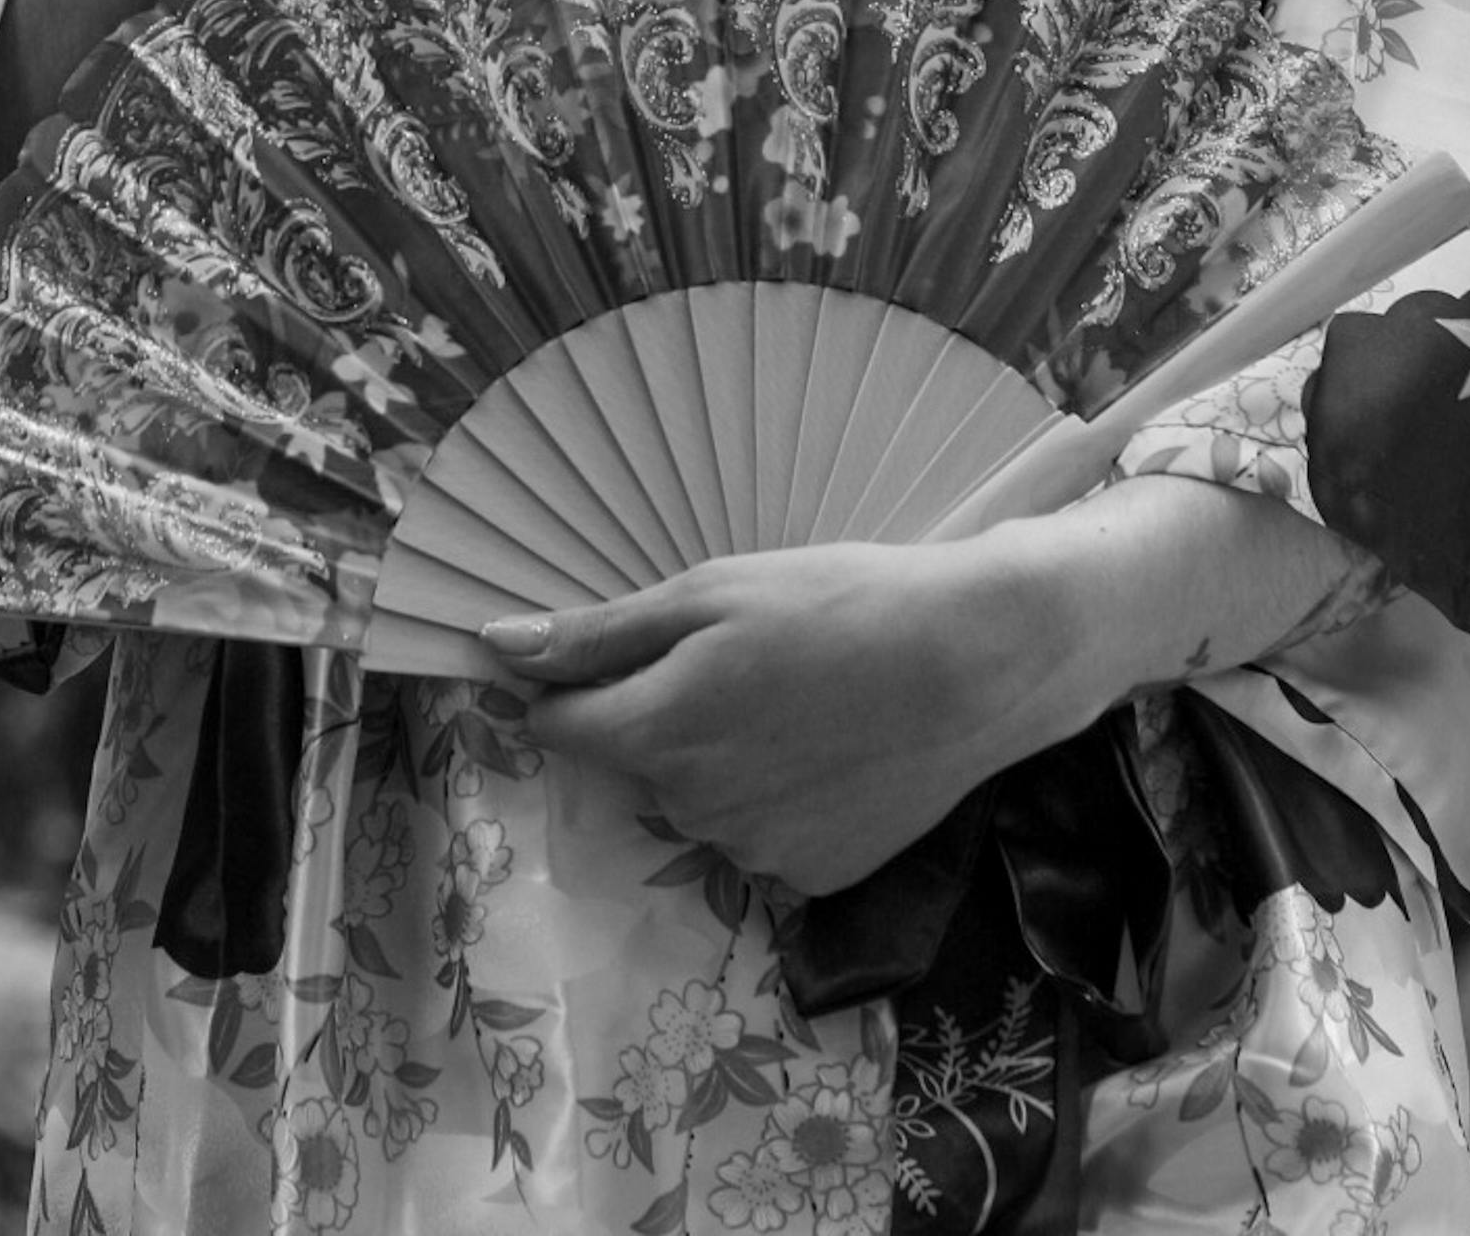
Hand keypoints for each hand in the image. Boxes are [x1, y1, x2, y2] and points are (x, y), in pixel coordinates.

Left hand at [480, 541, 1074, 896]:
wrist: (971, 664)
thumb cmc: (835, 602)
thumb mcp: (711, 593)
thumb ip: (599, 635)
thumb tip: (497, 646)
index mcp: (655, 734)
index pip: (559, 728)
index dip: (575, 685)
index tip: (618, 649)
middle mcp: (690, 811)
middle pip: (638, 761)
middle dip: (665, 715)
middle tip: (743, 656)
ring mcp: (755, 854)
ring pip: (702, 799)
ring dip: (726, 757)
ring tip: (802, 696)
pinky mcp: (814, 877)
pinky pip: (764, 834)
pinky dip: (782, 796)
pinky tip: (832, 747)